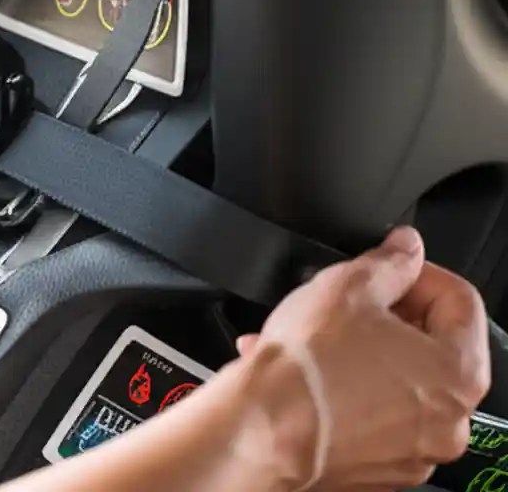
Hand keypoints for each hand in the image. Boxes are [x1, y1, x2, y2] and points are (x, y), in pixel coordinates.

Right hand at [236, 227, 489, 490]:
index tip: (387, 268)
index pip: (459, 302)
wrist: (259, 429)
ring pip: (393, 383)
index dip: (418, 272)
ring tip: (311, 339)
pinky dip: (344, 393)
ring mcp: (411, 450)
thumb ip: (388, 263)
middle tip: (345, 303)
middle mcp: (446, 420)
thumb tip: (404, 251)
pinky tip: (304, 373)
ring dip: (360, 355)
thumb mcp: (346, 287)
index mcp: (457, 373)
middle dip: (385, 316)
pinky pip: (369, 417)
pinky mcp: (375, 468)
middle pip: (430, 346)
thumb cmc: (304, 369)